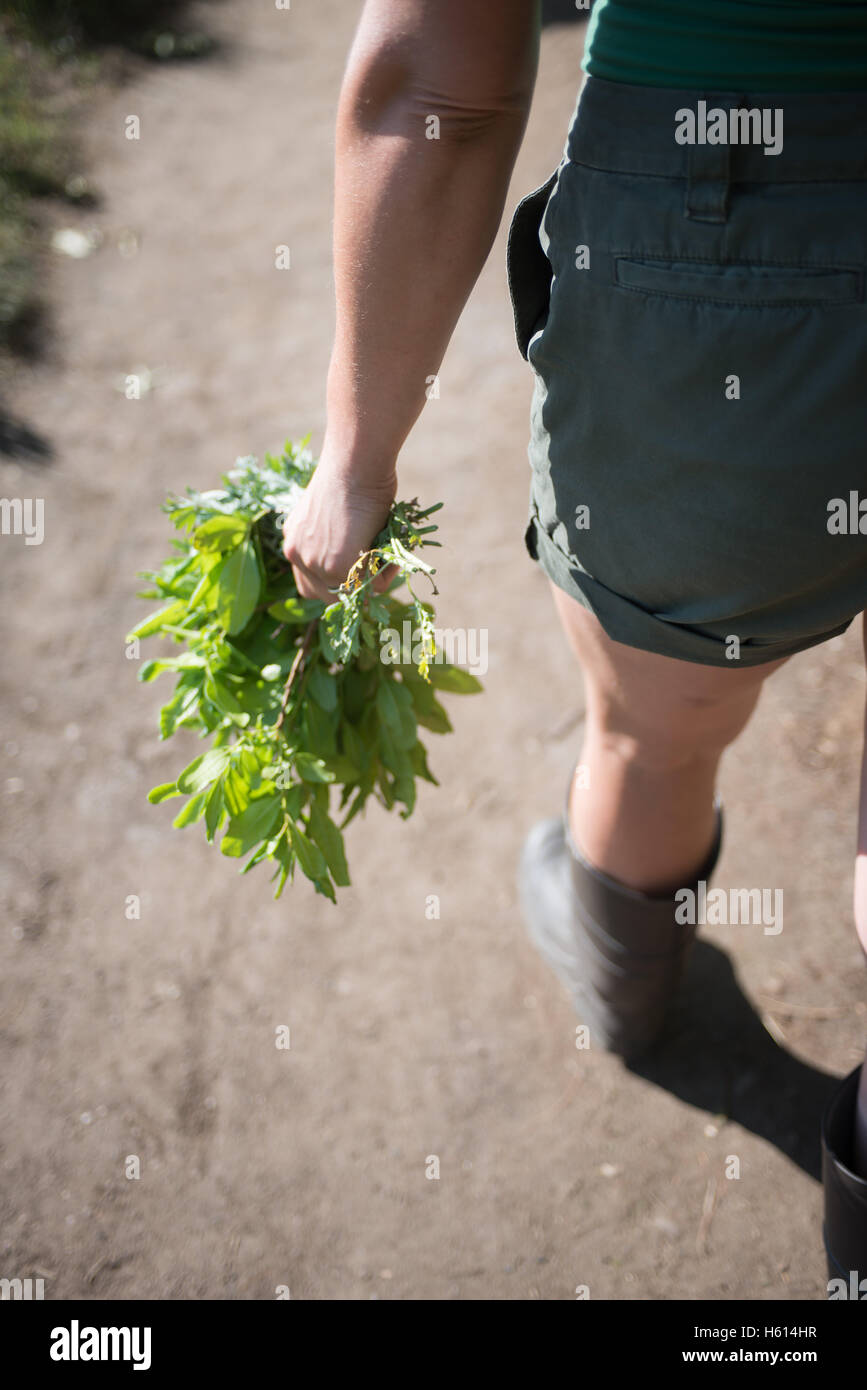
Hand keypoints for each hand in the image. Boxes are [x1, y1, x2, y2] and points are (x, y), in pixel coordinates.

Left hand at [281, 453, 396, 601]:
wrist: (354, 464)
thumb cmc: (349, 477)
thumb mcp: (331, 515)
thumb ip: (332, 541)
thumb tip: (359, 563)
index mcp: (293, 541)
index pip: (310, 584)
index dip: (337, 583)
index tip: (358, 573)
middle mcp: (297, 555)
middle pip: (326, 595)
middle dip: (354, 588)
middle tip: (378, 570)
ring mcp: (315, 563)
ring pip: (351, 592)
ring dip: (374, 579)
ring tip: (388, 556)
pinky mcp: (337, 566)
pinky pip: (370, 585)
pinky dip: (388, 572)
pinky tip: (392, 550)